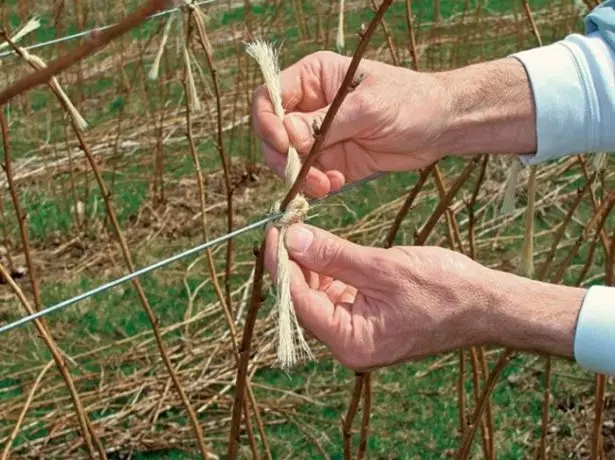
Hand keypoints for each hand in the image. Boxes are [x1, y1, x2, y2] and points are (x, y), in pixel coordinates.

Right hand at [253, 52, 536, 197]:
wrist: (441, 127)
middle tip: (306, 173)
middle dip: (285, 158)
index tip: (285, 144)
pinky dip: (317, 186)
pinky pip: (310, 178)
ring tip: (326, 184)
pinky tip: (335, 184)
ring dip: (301, 177)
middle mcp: (310, 107)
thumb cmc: (409, 101)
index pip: (269, 98)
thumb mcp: (366, 107)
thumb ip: (324, 123)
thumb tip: (287, 136)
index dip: (268, 123)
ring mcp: (320, 137)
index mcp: (313, 80)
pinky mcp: (332, 162)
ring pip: (289, 162)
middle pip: (273, 135)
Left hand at [264, 224, 583, 370]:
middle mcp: (349, 343)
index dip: (281, 265)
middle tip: (287, 225)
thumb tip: (292, 239)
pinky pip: (337, 294)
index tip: (274, 230)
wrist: (486, 305)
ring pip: (318, 295)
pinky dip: (329, 270)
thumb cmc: (444, 290)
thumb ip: (334, 255)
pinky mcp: (367, 318)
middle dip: (293, 262)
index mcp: (350, 341)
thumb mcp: (384, 268)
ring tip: (302, 230)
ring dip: (310, 264)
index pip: (299, 302)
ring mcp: (358, 332)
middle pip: (304, 300)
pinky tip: (324, 247)